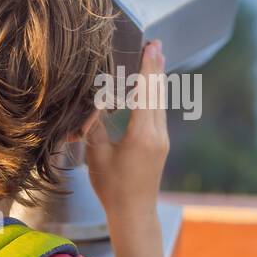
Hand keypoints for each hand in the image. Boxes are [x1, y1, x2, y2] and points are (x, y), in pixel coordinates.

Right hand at [85, 41, 168, 225]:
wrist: (134, 213)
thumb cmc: (112, 187)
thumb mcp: (97, 155)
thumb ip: (95, 127)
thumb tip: (94, 104)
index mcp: (141, 135)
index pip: (146, 93)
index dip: (147, 68)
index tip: (151, 47)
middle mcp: (157, 134)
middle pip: (157, 93)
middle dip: (156, 67)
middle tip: (156, 43)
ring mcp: (162, 140)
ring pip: (160, 102)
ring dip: (157, 79)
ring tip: (157, 57)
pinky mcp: (160, 145)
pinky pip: (159, 113)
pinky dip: (155, 95)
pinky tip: (152, 87)